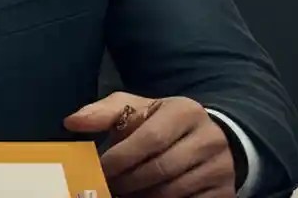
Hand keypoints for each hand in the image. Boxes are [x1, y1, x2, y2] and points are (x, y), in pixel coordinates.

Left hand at [64, 92, 235, 197]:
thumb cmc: (164, 122)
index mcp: (184, 111)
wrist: (214, 137)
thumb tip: (71, 122)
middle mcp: (208, 138)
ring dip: (142, 197)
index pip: (149, 139)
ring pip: (173, 192)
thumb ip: (105, 112)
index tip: (100, 169)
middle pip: (160, 169)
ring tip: (124, 194)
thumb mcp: (138, 108)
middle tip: (108, 187)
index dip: (121, 158)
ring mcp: (220, 167)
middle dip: (128, 181)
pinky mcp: (225, 191)